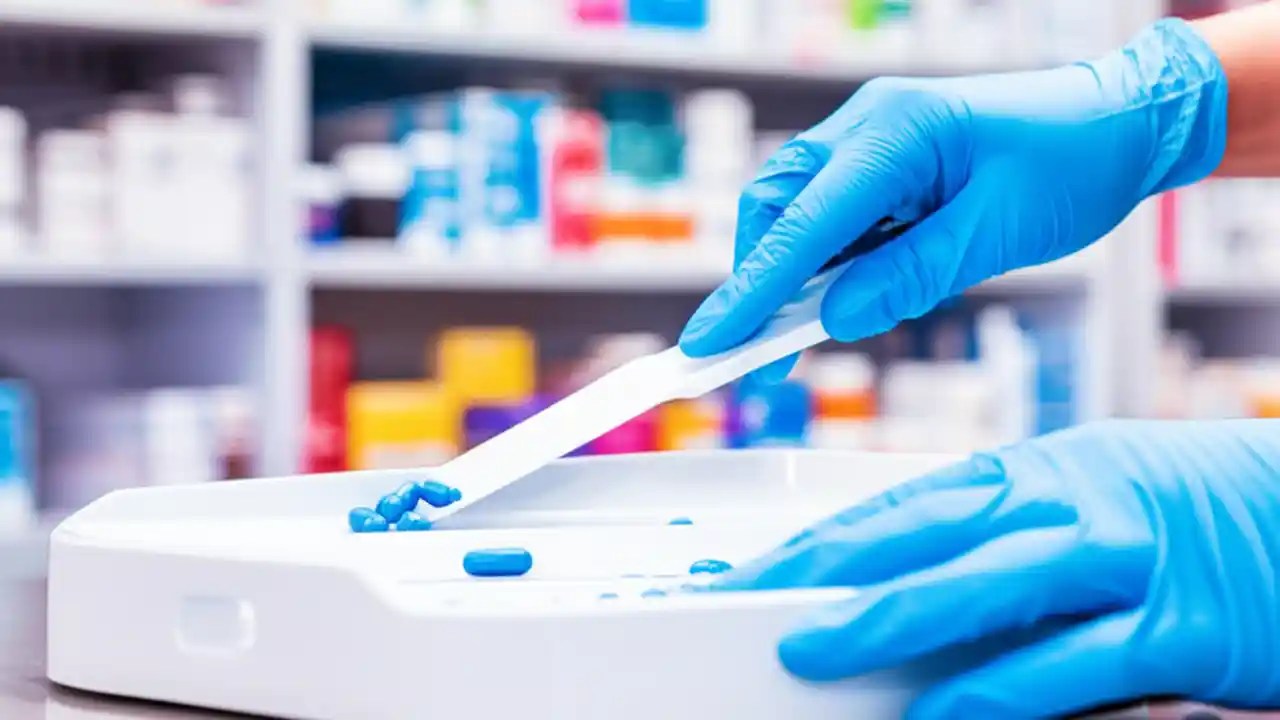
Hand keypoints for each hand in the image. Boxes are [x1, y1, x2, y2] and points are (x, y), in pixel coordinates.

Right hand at [679, 19, 1226, 382]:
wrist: (1119, 124)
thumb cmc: (1071, 167)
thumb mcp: (995, 235)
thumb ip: (910, 277)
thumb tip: (835, 321)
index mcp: (897, 132)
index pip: (804, 224)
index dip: (753, 290)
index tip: (710, 344)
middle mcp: (868, 126)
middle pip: (775, 207)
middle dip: (759, 280)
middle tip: (757, 355)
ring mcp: (870, 139)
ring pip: (794, 213)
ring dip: (793, 276)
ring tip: (801, 336)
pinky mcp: (879, 161)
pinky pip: (829, 216)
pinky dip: (825, 263)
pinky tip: (845, 295)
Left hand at [716, 420, 1279, 718]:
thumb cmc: (1184, 508)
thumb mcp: (1080, 498)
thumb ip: (996, 536)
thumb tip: (900, 577)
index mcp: (1035, 473)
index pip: (904, 503)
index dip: (821, 538)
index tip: (753, 569)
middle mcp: (1069, 505)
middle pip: (925, 532)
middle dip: (826, 567)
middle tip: (745, 601)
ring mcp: (1123, 563)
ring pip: (985, 585)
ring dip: (891, 617)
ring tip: (812, 650)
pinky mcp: (1180, 630)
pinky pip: (1074, 664)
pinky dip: (1001, 690)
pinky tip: (940, 712)